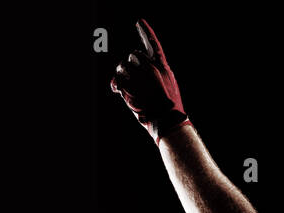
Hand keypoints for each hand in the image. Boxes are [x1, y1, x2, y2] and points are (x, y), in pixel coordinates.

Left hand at [109, 19, 189, 143]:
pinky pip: (117, 79)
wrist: (166, 119)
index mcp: (162, 67)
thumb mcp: (168, 86)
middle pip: (133, 56)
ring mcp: (139, 76)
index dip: (146, 32)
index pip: (153, 45)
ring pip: (123, 65)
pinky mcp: (129, 85)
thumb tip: (136, 74)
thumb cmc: (167, 107)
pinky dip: (116, 84)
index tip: (139, 22)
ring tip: (126, 85)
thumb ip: (154, 75)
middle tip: (130, 77)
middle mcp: (150, 68)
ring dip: (121, 73)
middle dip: (130, 65)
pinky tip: (117, 90)